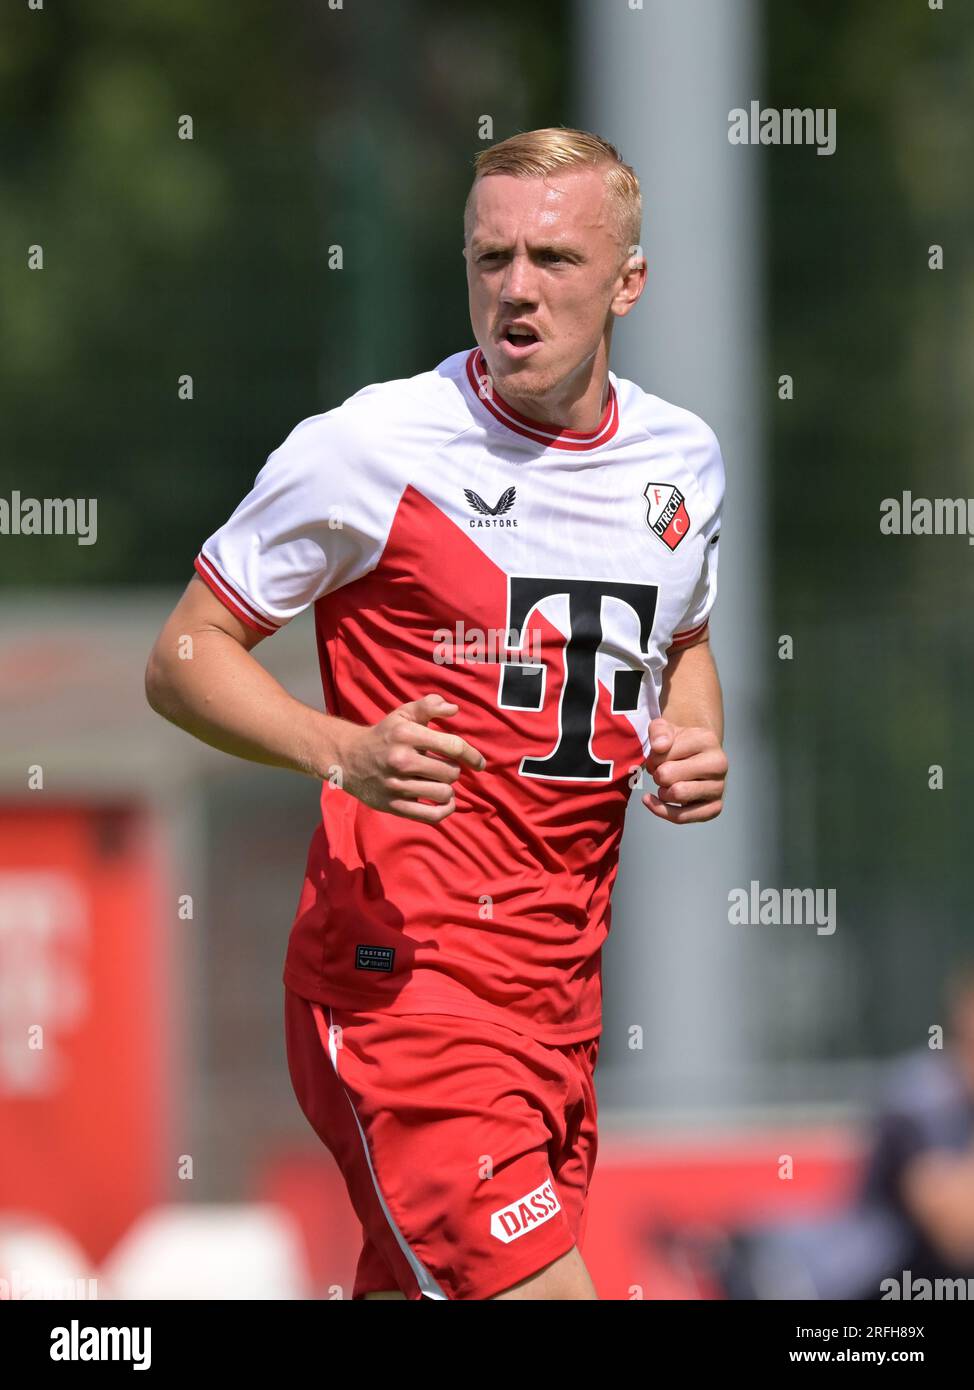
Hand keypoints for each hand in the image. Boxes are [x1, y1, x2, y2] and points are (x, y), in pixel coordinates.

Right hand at [334, 693, 485, 823]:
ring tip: (440, 782)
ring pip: (443, 793)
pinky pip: (430, 815)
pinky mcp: (393, 805)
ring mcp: (396, 785)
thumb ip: (429, 706)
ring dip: (447, 789)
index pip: (453, 746)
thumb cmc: (384, 735)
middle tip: (443, 768)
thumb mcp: (403, 714)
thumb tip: (454, 709)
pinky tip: (446, 803)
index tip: (480, 763)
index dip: (472, 755)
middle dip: (453, 770)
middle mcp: (401, 760)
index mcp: (407, 734)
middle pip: (451, 772)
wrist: (348, 758)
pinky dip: (445, 811)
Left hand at [642, 718, 726, 824]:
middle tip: (660, 772)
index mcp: (707, 740)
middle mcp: (718, 764)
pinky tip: (652, 801)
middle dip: (657, 775)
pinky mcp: (715, 807)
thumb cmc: (678, 744)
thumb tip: (660, 746)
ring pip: (677, 795)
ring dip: (662, 792)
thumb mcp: (664, 728)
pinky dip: (662, 811)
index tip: (657, 757)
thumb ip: (659, 731)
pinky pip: (682, 817)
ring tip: (665, 785)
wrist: (696, 756)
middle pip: (668, 776)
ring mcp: (719, 787)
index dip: (652, 758)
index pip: (663, 753)